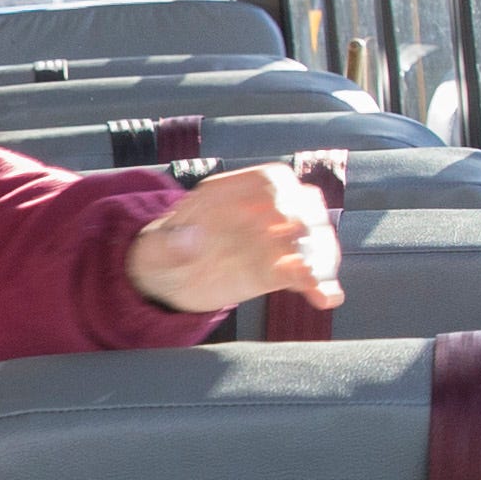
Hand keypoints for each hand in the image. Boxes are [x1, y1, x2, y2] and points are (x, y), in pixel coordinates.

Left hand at [127, 163, 341, 318]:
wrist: (164, 279)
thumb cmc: (158, 253)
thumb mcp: (152, 249)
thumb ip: (168, 243)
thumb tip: (191, 239)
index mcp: (230, 193)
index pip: (271, 181)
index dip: (285, 195)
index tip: (286, 219)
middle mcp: (258, 213)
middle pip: (303, 207)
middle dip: (312, 227)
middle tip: (308, 254)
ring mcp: (271, 242)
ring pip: (312, 241)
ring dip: (322, 258)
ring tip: (318, 282)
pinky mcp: (276, 272)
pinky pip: (304, 274)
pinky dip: (320, 284)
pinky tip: (328, 298)